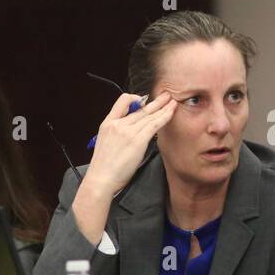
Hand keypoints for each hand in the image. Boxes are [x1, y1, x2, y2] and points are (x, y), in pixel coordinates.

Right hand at [73, 92, 177, 242]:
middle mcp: (117, 124)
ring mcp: (128, 131)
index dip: (135, 99)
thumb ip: (117, 133)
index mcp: (107, 123)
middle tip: (166, 95)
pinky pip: (154, 125)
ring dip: (163, 107)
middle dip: (156, 101)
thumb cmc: (104, 167)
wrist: (101, 178)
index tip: (144, 101)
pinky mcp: (137, 140)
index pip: (122, 102)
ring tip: (173, 102)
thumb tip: (131, 130)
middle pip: (140, 108)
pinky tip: (171, 113)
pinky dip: (164, 117)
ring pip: (149, 115)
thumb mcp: (105, 142)